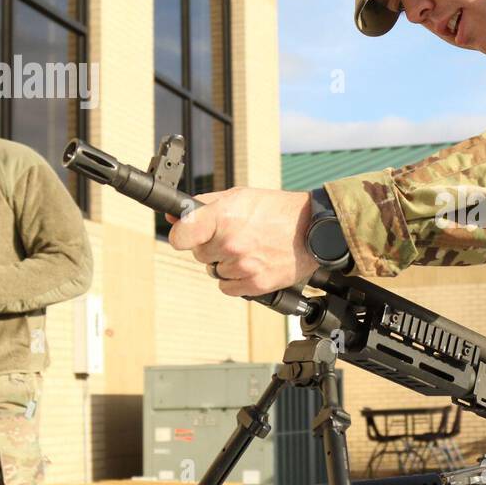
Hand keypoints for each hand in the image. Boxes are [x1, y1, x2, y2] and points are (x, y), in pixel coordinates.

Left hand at [167, 188, 318, 296]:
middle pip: (200, 254)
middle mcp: (231, 242)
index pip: (181, 236)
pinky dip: (237, 279)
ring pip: (214, 272)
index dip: (181, 236)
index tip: (186, 235)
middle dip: (212, 246)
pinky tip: (254, 264)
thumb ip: (203, 205)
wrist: (312, 228)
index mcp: (223, 216)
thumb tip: (173, 215)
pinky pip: (228, 288)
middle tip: (235, 236)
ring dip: (226, 263)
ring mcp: (243, 265)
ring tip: (250, 249)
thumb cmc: (276, 210)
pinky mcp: (255, 283)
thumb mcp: (239, 196)